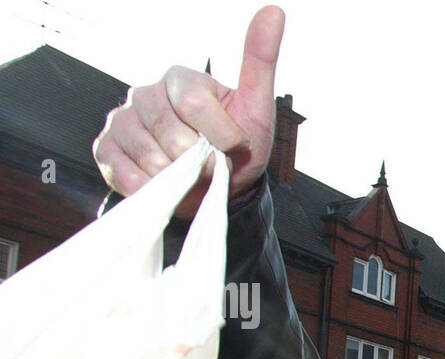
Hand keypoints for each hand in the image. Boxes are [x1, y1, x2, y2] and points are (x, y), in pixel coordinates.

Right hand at [93, 6, 284, 216]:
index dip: (221, 135)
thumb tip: (273, 10)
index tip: (234, 146)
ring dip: (180, 179)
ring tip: (189, 176)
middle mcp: (146, 94)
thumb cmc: (237, 146)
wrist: (217, 189)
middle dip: (201, 162)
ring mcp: (123, 121)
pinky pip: (126, 175)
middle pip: (172, 136)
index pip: (195, 103)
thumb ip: (260, 61)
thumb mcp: (257, 107)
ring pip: (150, 158)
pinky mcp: (106, 150)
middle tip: (210, 165)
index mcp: (181, 80)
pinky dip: (152, 189)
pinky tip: (165, 186)